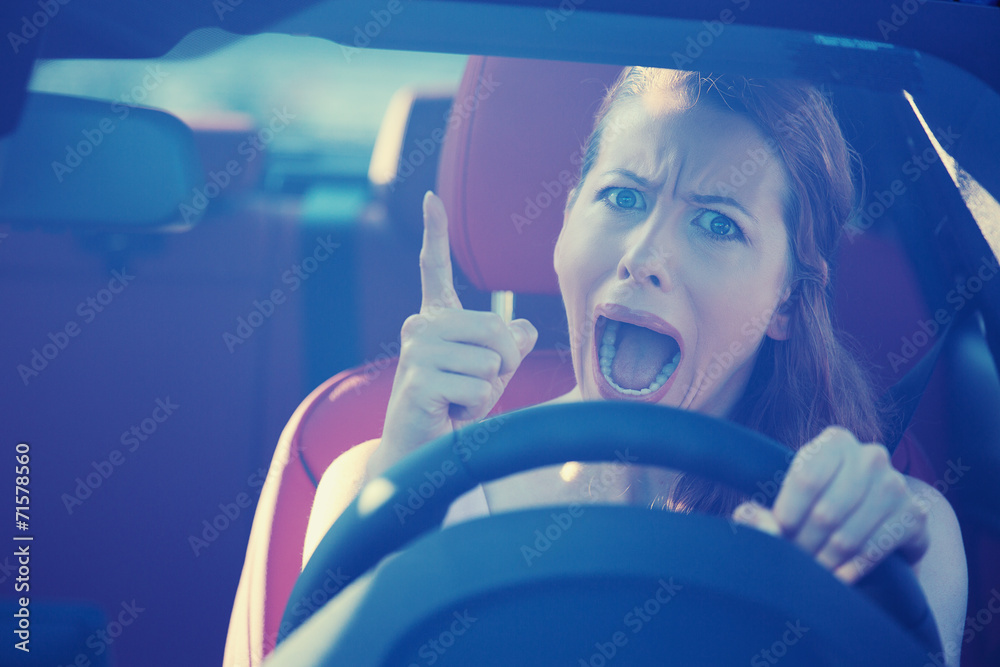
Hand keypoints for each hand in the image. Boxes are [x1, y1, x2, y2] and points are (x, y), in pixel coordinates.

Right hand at [369, 191, 537, 479]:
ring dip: (486, 391)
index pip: (435, 269)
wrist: (423, 451)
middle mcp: (421, 326)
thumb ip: (508, 346)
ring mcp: (417, 351)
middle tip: (473, 388)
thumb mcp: (492, 372)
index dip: (436, 232)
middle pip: (497, 330)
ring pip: (491, 361)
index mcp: (435, 319)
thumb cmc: (455, 408)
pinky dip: (475, 408)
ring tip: (457, 401)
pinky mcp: (418, 379)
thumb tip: (522, 329)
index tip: (432, 198)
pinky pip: (479, 387)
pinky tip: (448, 413)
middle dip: (503, 366)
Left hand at [732, 426, 929, 583]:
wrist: (874, 520)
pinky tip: (838, 579)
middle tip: (793, 561)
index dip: (786, 513)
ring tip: (811, 572)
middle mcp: (871, 456)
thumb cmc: (818, 505)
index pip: (805, 479)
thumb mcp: (789, 503)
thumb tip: (752, 519)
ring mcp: (897, 485)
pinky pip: (875, 550)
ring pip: (848, 535)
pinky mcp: (914, 516)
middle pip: (826, 511)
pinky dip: (851, 569)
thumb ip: (763, 513)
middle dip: (804, 544)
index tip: (776, 534)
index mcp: (835, 441)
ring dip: (824, 561)